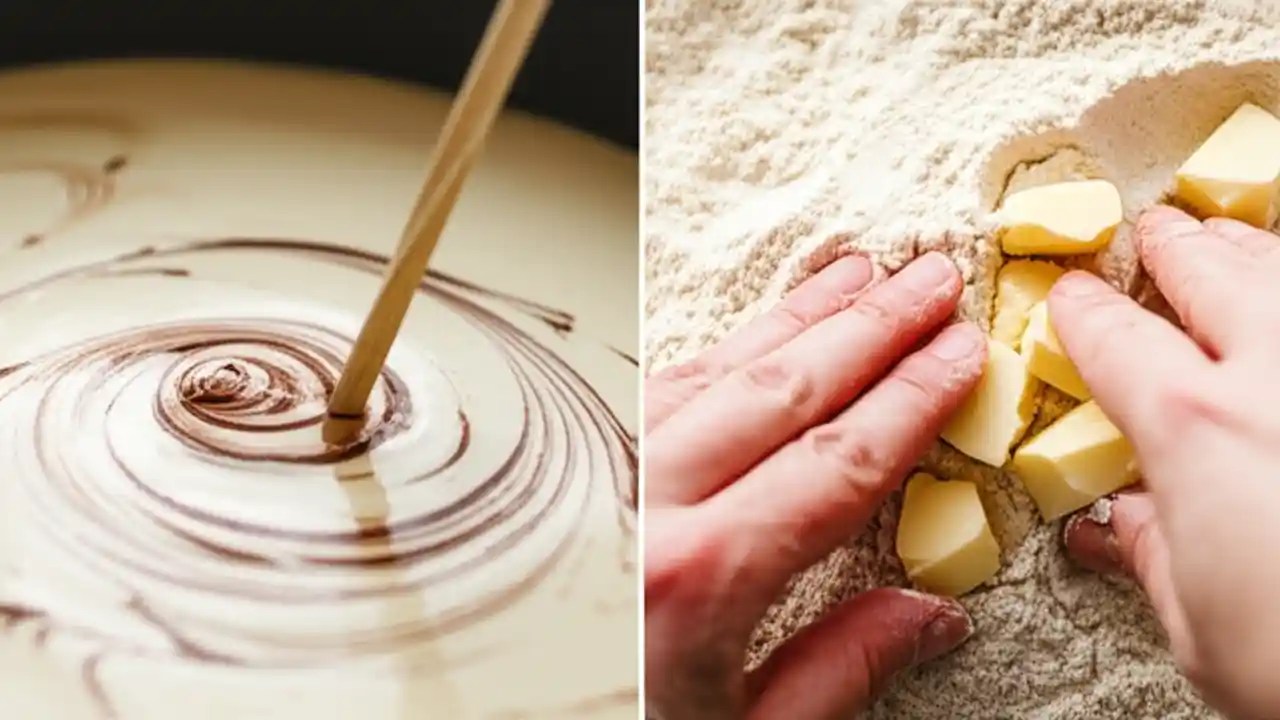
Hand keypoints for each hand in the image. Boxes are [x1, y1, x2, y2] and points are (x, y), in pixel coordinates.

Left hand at [645, 253, 986, 718]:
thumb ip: (838, 671)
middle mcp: (643, 507)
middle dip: (869, 329)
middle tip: (930, 282)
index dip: (911, 401)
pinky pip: (660, 387)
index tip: (960, 355)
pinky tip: (762, 331)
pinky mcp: (572, 469)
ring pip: (718, 370)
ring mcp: (600, 476)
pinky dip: (724, 349)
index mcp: (696, 579)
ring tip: (860, 280)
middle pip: (783, 392)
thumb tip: (928, 617)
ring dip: (798, 320)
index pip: (837, 462)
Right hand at [1056, 207, 1279, 718]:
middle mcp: (1279, 376)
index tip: (1070, 298)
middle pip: (1211, 274)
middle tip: (1158, 234)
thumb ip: (1155, 556)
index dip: (1080, 312)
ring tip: (1236, 241)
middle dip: (1175, 250)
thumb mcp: (1204, 632)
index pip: (1114, 339)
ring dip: (1253, 249)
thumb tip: (1127, 525)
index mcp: (1197, 428)